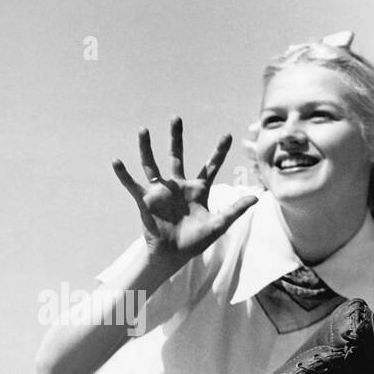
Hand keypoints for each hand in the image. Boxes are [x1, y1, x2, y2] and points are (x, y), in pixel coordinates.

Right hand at [112, 118, 257, 264]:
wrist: (173, 255)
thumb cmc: (195, 242)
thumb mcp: (219, 224)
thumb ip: (235, 209)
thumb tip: (257, 198)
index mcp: (197, 190)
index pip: (210, 167)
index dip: (219, 152)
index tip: (227, 135)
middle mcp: (178, 186)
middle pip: (176, 156)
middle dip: (176, 138)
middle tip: (176, 118)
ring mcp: (161, 192)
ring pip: (152, 165)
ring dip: (146, 148)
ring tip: (143, 130)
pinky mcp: (146, 201)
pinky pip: (133, 185)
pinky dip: (124, 174)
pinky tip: (116, 161)